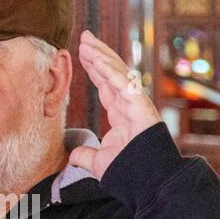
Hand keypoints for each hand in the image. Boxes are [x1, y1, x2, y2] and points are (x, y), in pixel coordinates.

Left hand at [68, 29, 162, 180]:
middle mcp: (129, 104)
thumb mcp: (98, 163)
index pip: (105, 84)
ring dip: (102, 55)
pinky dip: (111, 71)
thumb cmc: (127, 172)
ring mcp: (137, 103)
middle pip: (112, 72)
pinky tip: (97, 59)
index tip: (81, 54)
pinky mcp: (141, 106)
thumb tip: (73, 156)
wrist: (146, 181)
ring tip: (87, 41)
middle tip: (84, 37)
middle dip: (98, 53)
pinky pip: (125, 84)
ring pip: (118, 73)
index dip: (94, 68)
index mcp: (121, 112)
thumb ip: (85, 156)